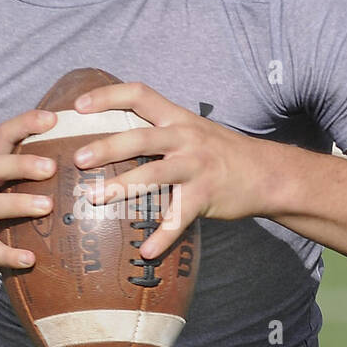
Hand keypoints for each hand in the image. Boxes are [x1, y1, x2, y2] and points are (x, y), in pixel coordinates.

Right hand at [0, 107, 58, 287]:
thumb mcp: (1, 181)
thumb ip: (28, 165)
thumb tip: (82, 148)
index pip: (3, 135)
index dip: (26, 123)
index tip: (53, 119)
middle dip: (23, 165)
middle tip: (53, 167)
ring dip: (20, 204)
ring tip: (48, 207)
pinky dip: (11, 255)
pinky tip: (30, 258)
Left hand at [70, 81, 272, 259]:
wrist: (268, 173)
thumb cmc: (221, 153)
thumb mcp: (193, 131)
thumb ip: (159, 132)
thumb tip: (113, 140)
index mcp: (178, 118)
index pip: (140, 95)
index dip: (108, 96)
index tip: (79, 105)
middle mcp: (186, 138)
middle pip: (140, 137)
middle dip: (107, 147)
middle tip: (78, 158)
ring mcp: (196, 167)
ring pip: (154, 174)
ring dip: (122, 187)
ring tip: (94, 200)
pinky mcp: (206, 195)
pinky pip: (179, 218)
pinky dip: (163, 236)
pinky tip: (146, 252)